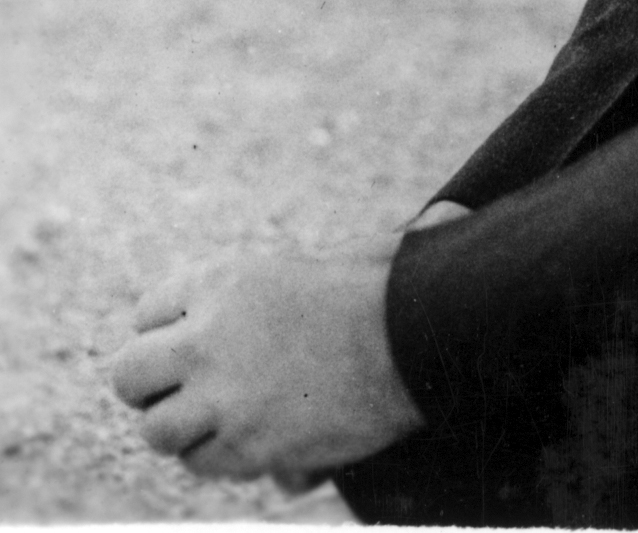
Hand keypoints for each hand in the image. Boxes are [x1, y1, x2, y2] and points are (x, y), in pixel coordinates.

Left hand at [110, 241, 424, 485]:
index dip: (166, 332)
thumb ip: (260, 288)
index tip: (189, 342)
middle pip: (128, 375)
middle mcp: (207, 338)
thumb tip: (243, 299)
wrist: (417, 337)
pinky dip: (221, 456)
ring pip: (158, 431)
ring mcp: (222, 398)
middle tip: (184, 389)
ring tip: (218, 419)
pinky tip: (252, 438)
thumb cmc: (377, 291)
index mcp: (220, 281)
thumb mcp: (307, 266)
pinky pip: (203, 463)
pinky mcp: (247, 447)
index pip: (146, 315)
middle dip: (150, 386)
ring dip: (183, 429)